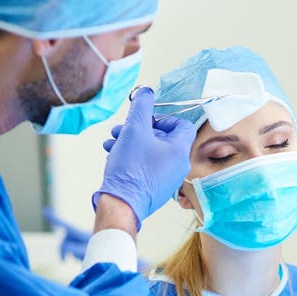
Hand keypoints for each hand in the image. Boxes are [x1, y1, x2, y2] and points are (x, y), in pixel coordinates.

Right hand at [92, 87, 195, 229]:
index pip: (183, 125)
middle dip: (140, 129)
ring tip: (113, 140)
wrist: (121, 204)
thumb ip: (141, 105)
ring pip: (151, 151)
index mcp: (180, 151)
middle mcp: (179, 166)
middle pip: (163, 138)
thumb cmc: (130, 168)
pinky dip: (133, 156)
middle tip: (122, 128)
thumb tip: (146, 91)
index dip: (163, 117)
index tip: (146, 119)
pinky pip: (147, 166)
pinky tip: (114, 153)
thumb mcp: (134, 128)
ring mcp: (168, 179)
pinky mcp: (156, 188)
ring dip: (132, 141)